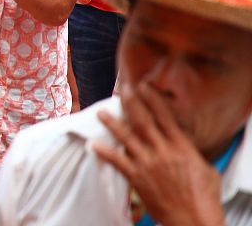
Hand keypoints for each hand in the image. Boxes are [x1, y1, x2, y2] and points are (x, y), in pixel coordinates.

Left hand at [95, 80, 226, 225]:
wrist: (194, 221)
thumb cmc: (204, 198)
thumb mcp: (205, 169)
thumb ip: (189, 152)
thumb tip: (182, 142)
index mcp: (182, 148)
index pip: (164, 117)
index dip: (153, 99)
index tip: (144, 85)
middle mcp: (163, 152)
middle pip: (143, 121)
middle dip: (131, 103)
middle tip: (121, 89)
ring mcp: (148, 164)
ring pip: (126, 138)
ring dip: (112, 124)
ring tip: (100, 112)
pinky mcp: (137, 178)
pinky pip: (117, 161)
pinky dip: (104, 152)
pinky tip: (93, 144)